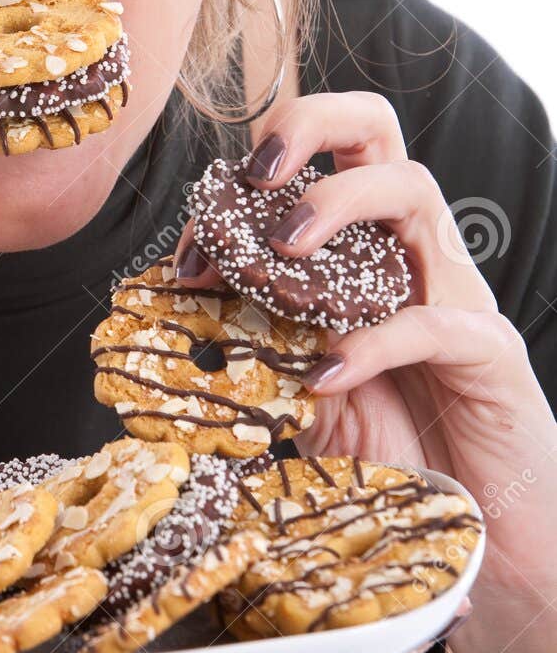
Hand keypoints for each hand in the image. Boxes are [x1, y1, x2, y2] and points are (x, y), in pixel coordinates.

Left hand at [173, 90, 556, 652]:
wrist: (485, 528)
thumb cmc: (396, 450)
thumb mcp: (301, 394)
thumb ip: (252, 353)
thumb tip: (163, 335)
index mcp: (361, 244)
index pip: (307, 162)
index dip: (238, 188)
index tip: (188, 254)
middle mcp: (409, 249)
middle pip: (374, 128)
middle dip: (308, 124)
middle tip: (254, 173)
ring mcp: (455, 291)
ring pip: (413, 188)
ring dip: (337, 203)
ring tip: (283, 248)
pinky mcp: (488, 351)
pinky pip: (435, 320)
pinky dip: (372, 339)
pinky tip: (325, 373)